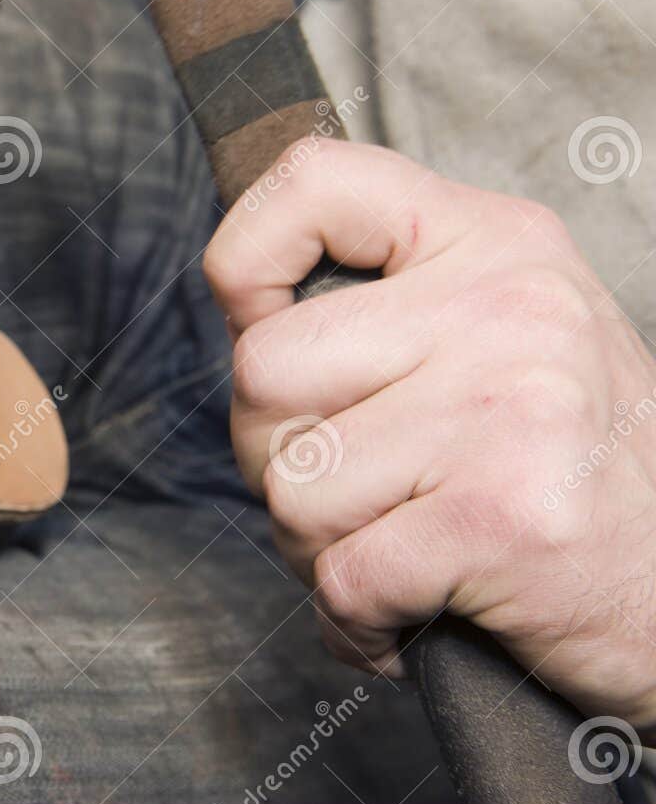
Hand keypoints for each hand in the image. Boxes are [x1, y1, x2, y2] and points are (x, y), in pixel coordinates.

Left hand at [205, 138, 655, 736]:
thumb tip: (241, 314)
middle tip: (345, 491)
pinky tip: (403, 619)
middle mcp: (505, 305)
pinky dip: (355, 624)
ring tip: (390, 552)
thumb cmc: (561, 468)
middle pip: (263, 368)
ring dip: (315, 548)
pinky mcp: (507, 514)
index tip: (261, 324)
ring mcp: (510, 406)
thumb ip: (379, 305)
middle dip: (271, 453)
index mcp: (492, 239)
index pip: (313, 180)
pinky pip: (344, 576)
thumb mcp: (491, 337)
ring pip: (293, 486)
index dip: (246, 257)